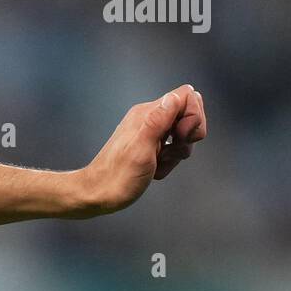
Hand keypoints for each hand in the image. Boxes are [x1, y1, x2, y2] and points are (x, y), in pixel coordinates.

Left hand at [77, 84, 207, 215]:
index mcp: (146, 114)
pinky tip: (155, 169)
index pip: (186, 96)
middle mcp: (148, 118)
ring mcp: (148, 132)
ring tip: (158, 164)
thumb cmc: (117, 177)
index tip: (180, 137)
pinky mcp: (149, 145)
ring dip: (177, 153)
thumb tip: (174, 97)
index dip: (193, 117)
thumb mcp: (141, 149)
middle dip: (187, 138)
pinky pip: (172, 148)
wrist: (97, 194)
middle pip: (188, 116)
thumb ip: (158, 121)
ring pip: (182, 135)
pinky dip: (169, 161)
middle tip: (169, 152)